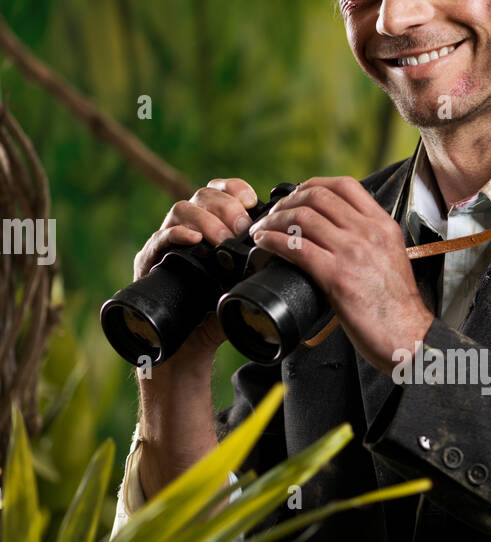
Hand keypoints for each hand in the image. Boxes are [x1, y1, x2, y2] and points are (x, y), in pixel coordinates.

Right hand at [134, 177, 257, 361]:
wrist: (188, 351)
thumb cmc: (215, 319)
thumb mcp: (243, 290)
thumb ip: (259, 274)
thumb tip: (289, 266)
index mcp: (211, 230)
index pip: (220, 192)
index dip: (235, 189)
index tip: (253, 200)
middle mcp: (188, 232)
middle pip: (202, 195)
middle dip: (224, 206)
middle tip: (240, 228)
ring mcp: (167, 245)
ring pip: (180, 209)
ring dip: (205, 219)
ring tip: (221, 238)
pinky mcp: (149, 263)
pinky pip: (159, 239)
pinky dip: (177, 234)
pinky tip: (195, 238)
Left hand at [248, 175, 433, 370]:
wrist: (407, 336)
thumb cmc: (396, 306)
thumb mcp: (391, 258)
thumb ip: (369, 241)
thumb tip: (337, 235)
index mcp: (383, 225)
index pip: (345, 185)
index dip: (313, 184)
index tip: (297, 195)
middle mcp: (369, 232)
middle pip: (318, 196)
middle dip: (288, 201)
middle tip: (273, 215)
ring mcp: (353, 252)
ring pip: (303, 217)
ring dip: (274, 220)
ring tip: (263, 230)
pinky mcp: (337, 276)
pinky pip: (296, 247)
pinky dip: (273, 241)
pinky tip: (264, 244)